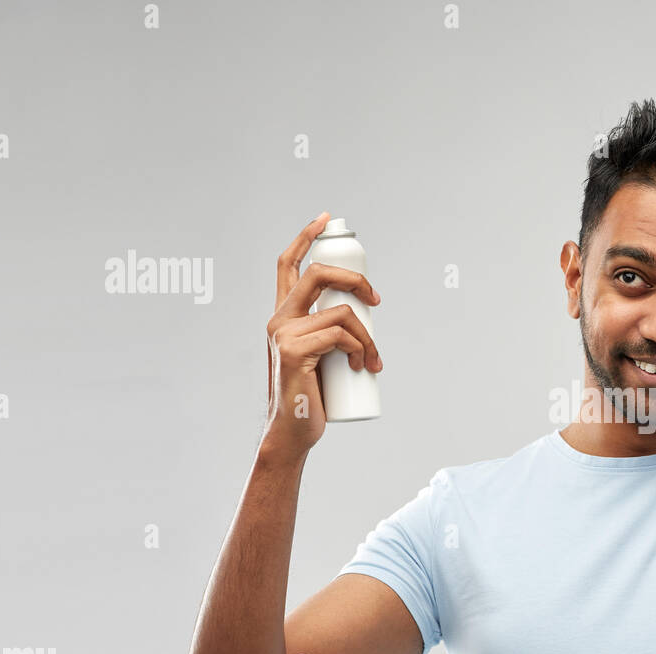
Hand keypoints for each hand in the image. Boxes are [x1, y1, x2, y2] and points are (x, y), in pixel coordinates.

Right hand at [262, 212, 382, 458]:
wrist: (293, 431)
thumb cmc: (312, 396)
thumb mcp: (322, 356)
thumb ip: (331, 332)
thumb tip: (365, 315)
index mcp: (284, 316)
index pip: (288, 265)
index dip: (306, 237)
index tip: (326, 219)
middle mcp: (279, 319)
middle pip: (318, 274)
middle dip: (355, 279)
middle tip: (377, 300)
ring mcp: (284, 334)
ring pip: (341, 312)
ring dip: (368, 335)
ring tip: (372, 360)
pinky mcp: (295, 351)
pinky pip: (340, 334)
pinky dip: (361, 347)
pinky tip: (363, 366)